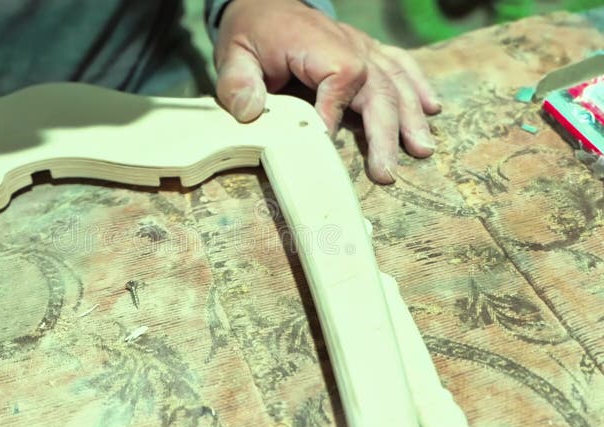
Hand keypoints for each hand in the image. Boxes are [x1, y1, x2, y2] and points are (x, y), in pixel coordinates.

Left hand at [214, 0, 441, 183]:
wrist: (264, 4)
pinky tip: (431, 110)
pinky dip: (417, 86)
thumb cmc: (251, 33)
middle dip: (386, 132)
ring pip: (395, 81)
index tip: (324, 140)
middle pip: (378, 87)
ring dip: (410, 117)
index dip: (334, 111)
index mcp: (316, 44)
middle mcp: (347, 44)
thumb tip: (251, 111)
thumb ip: (238, 84)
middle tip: (386, 172)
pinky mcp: (368, 51)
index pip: (340, 76)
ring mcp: (362, 47)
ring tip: (421, 150)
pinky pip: (400, 65)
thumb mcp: (233, 55)